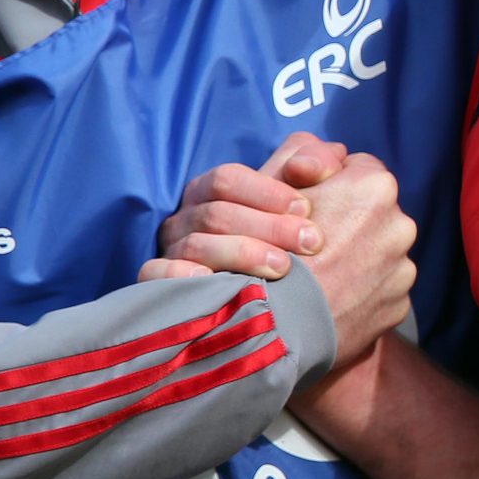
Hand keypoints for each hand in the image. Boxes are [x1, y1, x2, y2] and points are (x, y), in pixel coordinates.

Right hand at [140, 132, 349, 281]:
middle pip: (216, 213)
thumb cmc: (290, 250)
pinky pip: (157, 276)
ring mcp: (170, 255)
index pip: (228, 180)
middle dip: (268, 226)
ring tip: (285, 269)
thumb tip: (321, 159)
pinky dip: (183, 277)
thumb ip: (316, 167)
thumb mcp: (304, 204)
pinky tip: (216, 285)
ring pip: (195, 245)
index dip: (267, 191)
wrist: (275, 319)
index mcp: (210, 193)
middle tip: (311, 242)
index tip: (306, 209)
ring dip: (243, 253)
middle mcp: (186, 221)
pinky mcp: (159, 291)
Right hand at [295, 153, 417, 368]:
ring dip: (359, 257)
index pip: (359, 169)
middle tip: (312, 243)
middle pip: (374, 212)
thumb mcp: (274, 183)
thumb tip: (332, 151)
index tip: (309, 207)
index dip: (331, 185)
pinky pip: (381, 288)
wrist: (277, 323)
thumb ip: (304, 154)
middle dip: (350, 222)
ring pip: (380, 251)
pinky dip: (362, 292)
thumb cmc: (269, 245)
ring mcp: (403, 267)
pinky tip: (332, 299)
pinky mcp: (399, 304)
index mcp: (375, 186)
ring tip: (322, 275)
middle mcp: (401, 224)